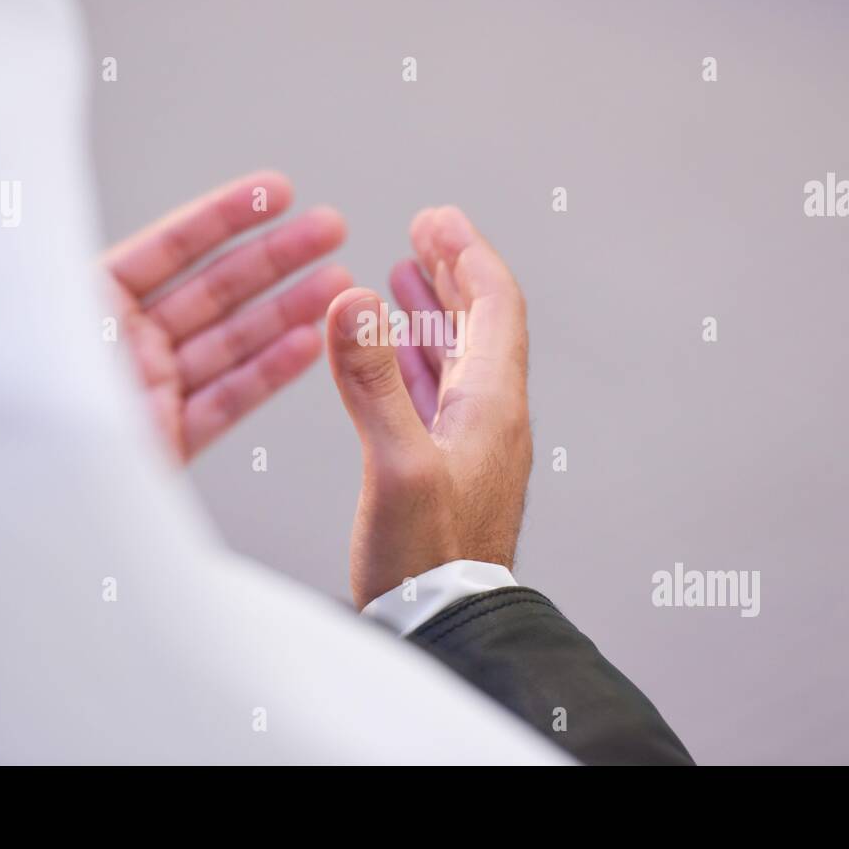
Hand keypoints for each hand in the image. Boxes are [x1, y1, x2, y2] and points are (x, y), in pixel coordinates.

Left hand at [105, 171, 350, 461]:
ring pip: (231, 344)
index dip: (223, 218)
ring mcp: (149, 393)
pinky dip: (268, 375)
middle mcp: (121, 346)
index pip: (166, 251)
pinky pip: (226, 402)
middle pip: (212, 291)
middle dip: (276, 258)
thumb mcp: (35, 326)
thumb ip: (89, 285)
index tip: (275, 192)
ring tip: (341, 285)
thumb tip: (115, 222)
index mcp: (84, 307)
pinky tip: (309, 345)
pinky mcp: (167, 443)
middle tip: (332, 228)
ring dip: (288, 313)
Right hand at [325, 206, 531, 608]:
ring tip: (405, 277)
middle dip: (452, 272)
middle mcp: (490, 417)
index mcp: (492, 405)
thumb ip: (372, 382)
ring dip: (434, 312)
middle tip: (425, 232)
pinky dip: (417, 360)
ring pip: (458, 357)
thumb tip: (355, 302)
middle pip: (481, 324)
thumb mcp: (396, 465)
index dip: (466, 255)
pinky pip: (438, 394)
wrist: (449, 629)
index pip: (494, 306)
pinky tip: (395, 353)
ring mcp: (471, 443)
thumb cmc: (430, 563)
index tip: (437, 219)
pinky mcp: (447, 468)